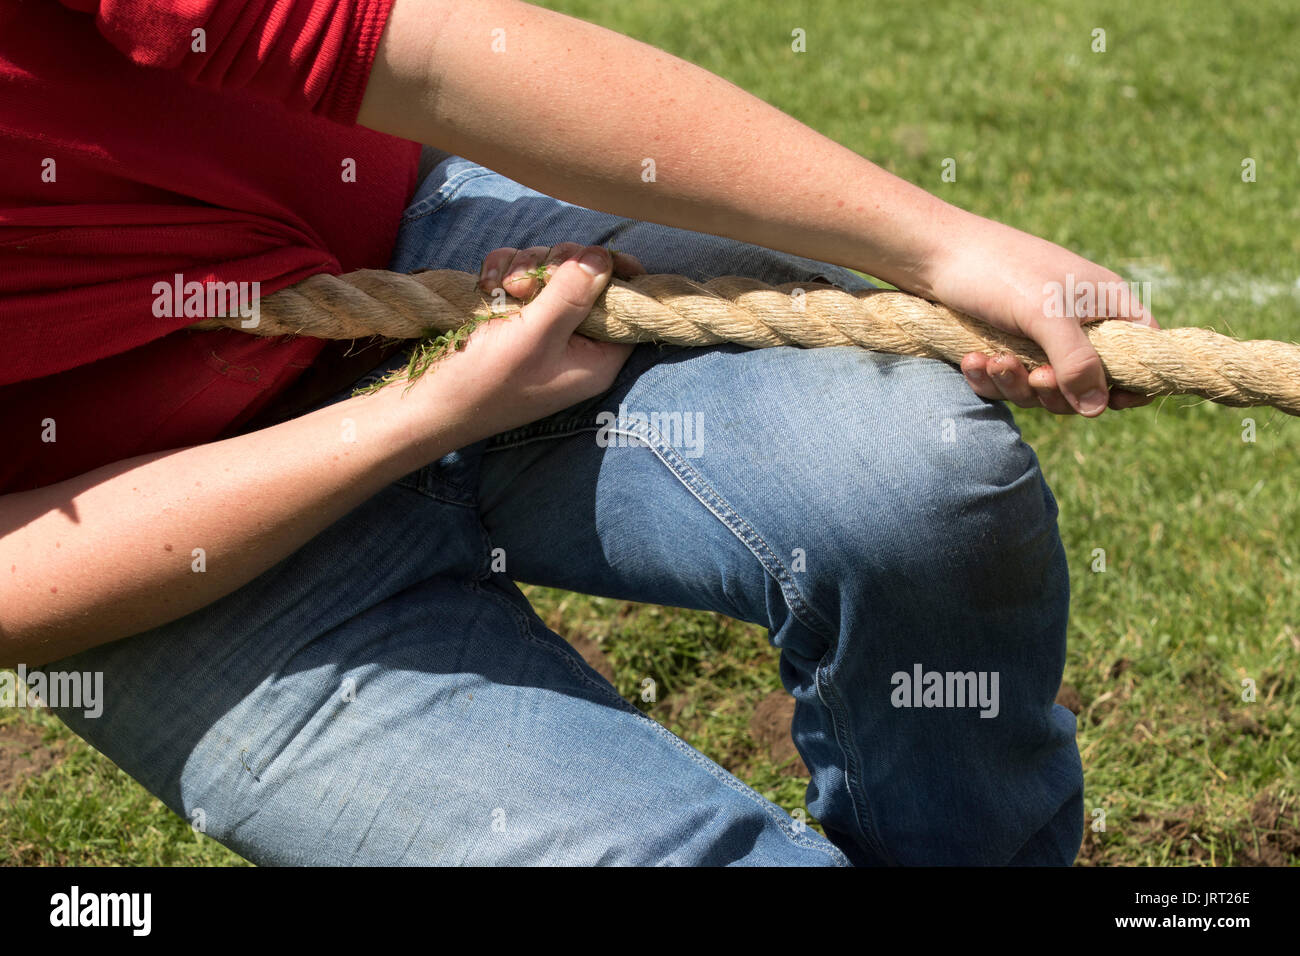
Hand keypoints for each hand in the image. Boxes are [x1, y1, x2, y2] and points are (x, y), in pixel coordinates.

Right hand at [414, 244, 638, 442]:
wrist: (427, 404)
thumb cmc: (485, 382)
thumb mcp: (534, 337)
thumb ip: (572, 296)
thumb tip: (604, 257)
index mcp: (597, 358)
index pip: (627, 306)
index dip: (614, 273)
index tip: (591, 254)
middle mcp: (576, 342)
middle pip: (587, 278)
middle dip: (554, 268)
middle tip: (524, 287)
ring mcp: (544, 327)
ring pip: (550, 270)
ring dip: (523, 269)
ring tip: (499, 290)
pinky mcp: (515, 316)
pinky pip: (520, 274)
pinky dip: (502, 272)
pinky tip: (485, 286)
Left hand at [923, 217, 1159, 415]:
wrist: (931, 253)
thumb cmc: (998, 270)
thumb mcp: (1046, 313)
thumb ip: (1077, 361)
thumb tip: (1098, 409)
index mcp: (1104, 304)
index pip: (1141, 352)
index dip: (1133, 383)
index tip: (1112, 403)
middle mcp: (1075, 323)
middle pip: (1087, 385)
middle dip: (1058, 391)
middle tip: (1036, 378)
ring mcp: (1037, 338)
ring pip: (1041, 389)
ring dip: (1016, 384)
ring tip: (994, 361)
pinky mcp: (1002, 348)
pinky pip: (1005, 383)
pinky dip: (988, 378)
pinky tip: (971, 360)